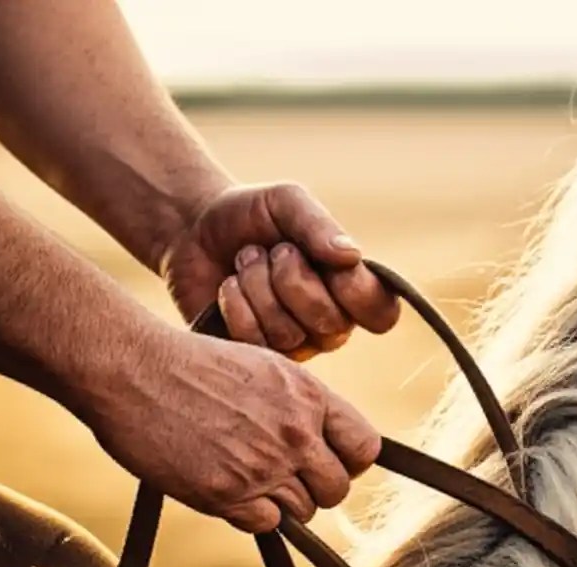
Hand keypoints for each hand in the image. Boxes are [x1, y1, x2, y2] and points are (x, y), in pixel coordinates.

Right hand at [80, 326, 379, 531]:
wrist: (134, 369)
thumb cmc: (193, 364)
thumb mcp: (264, 368)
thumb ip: (300, 404)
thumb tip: (323, 441)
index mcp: (309, 395)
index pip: (365, 448)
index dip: (349, 461)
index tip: (328, 461)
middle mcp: (295, 432)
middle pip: (337, 489)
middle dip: (316, 489)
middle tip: (286, 479)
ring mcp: (263, 465)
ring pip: (303, 512)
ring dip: (282, 504)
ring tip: (249, 479)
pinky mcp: (227, 493)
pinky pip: (265, 525)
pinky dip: (251, 515)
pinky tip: (228, 488)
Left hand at [159, 183, 399, 358]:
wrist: (195, 228)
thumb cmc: (252, 214)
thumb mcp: (286, 202)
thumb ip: (319, 225)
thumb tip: (351, 256)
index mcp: (350, 287)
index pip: (382, 314)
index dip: (360, 295)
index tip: (334, 263)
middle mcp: (328, 322)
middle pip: (331, 324)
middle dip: (293, 279)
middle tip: (275, 251)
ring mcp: (293, 344)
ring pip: (289, 335)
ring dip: (259, 286)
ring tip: (247, 262)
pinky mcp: (255, 355)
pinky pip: (255, 343)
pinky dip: (236, 305)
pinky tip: (230, 285)